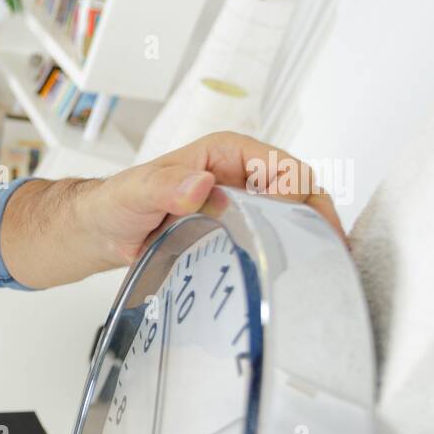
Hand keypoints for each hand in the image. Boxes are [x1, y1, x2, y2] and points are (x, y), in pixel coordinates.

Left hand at [75, 131, 346, 271]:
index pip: (285, 170)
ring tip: (324, 275)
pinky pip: (271, 238)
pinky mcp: (237, 228)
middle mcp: (242, 174)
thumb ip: (165, 187)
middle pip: (300, 195)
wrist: (102, 229)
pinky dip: (286, 255)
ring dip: (308, 242)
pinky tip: (294, 279)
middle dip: (320, 224)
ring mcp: (242, 202)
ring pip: (291, 218)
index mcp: (228, 153)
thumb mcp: (137, 192)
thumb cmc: (117, 202)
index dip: (307, 200)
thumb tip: (201, 185)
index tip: (316, 234)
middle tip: (332, 263)